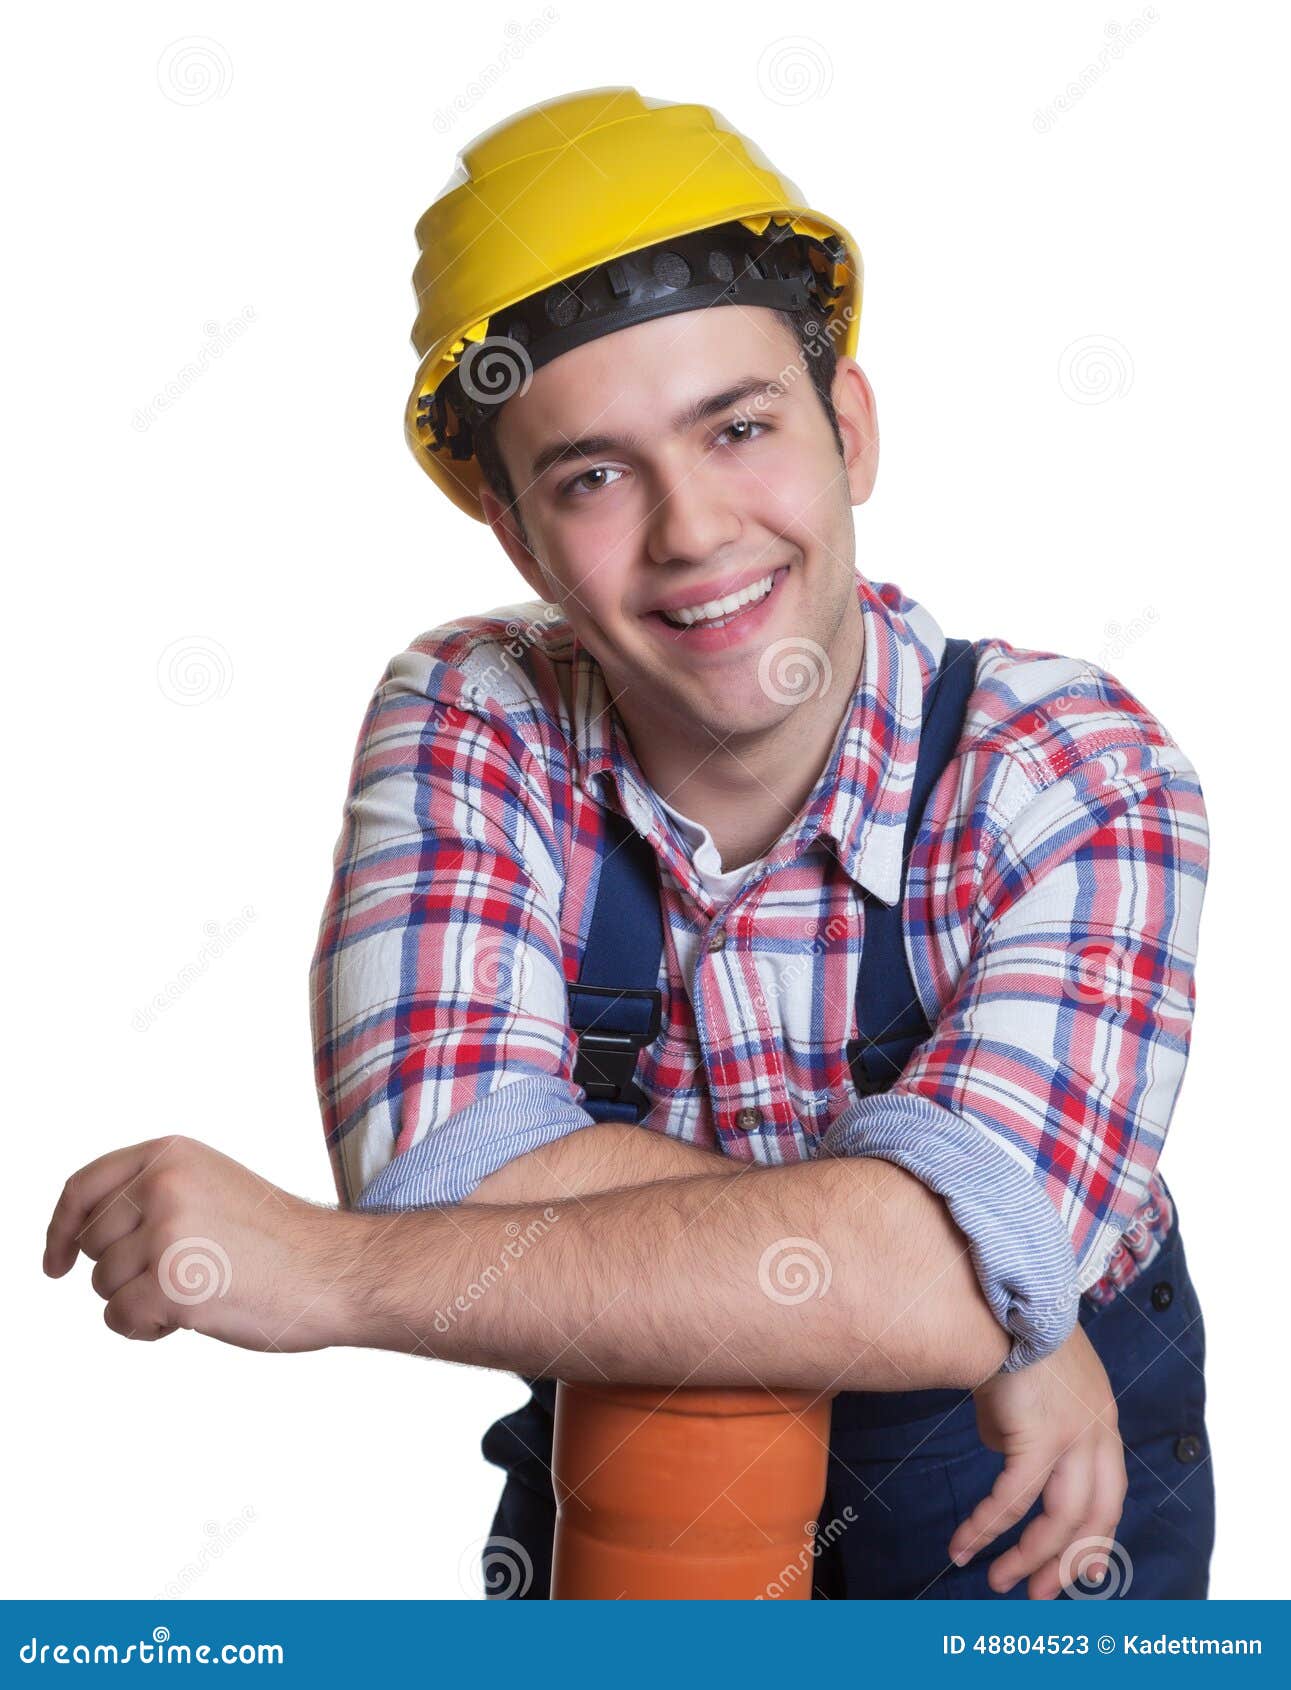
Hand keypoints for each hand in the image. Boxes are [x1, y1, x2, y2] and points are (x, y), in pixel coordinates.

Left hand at [43, 1135, 354, 1350]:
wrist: (336, 1269)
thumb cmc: (279, 1240)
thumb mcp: (211, 1185)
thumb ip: (152, 1193)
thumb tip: (78, 1234)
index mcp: (171, 1155)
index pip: (83, 1188)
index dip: (60, 1229)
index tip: (55, 1262)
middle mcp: (162, 1185)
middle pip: (90, 1245)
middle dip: (121, 1272)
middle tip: (178, 1276)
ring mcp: (166, 1233)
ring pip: (103, 1285)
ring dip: (139, 1300)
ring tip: (198, 1290)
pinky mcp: (170, 1284)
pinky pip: (119, 1319)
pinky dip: (146, 1328)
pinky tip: (193, 1316)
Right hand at [948, 1320, 1127, 1598]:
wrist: (999, 1296)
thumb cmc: (1008, 1327)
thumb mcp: (1036, 1378)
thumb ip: (1027, 1419)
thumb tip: (1002, 1449)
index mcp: (1102, 1417)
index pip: (1110, 1493)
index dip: (1095, 1536)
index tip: (1082, 1569)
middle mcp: (1098, 1431)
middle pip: (1094, 1516)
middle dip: (1067, 1562)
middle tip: (1040, 1594)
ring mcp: (1074, 1435)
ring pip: (1059, 1518)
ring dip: (1028, 1556)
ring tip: (999, 1581)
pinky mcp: (1040, 1437)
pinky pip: (1012, 1498)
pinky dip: (987, 1526)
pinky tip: (966, 1544)